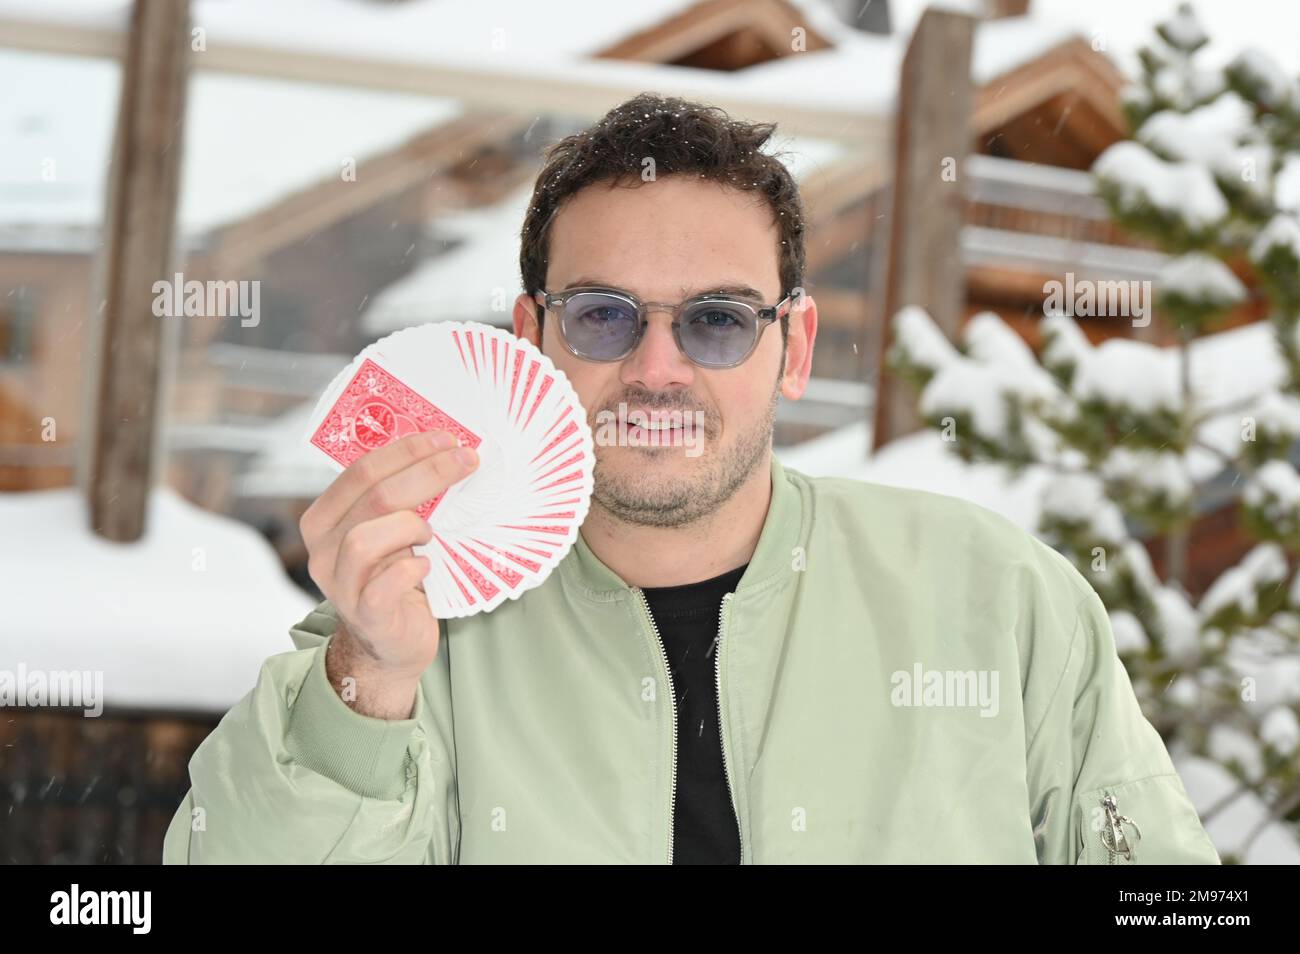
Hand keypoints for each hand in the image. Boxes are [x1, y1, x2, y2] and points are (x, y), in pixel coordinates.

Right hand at [299, 431, 478, 711]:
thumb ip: (399, 499)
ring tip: (430, 532)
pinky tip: (427, 566)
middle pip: (374, 497)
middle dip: (427, 472)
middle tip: (467, 461)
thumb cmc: (395, 577)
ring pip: (365, 540)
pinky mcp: (366, 616)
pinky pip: (381, 587)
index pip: (361, 470)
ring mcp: (340, 585)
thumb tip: (445, 452)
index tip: (447, 439)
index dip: (406, 450)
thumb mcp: (391, 532)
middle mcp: (324, 549)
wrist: (390, 643)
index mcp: (326, 518)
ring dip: (409, 526)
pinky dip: (410, 570)